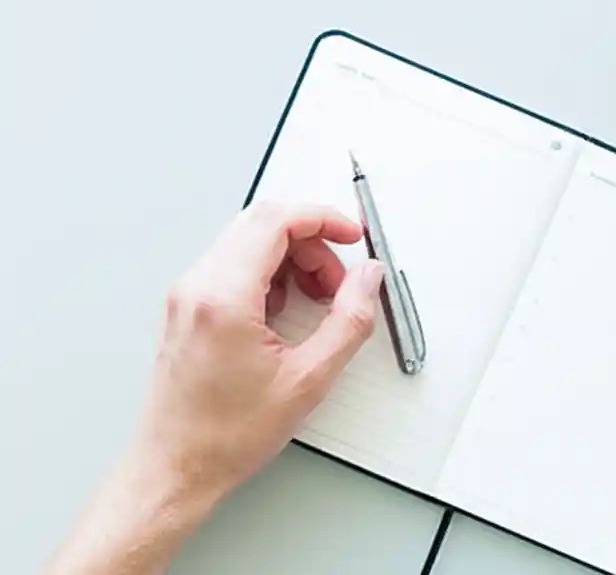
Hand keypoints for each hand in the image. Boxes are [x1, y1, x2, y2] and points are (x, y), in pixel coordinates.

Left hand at [48, 202, 383, 573]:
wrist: (176, 468)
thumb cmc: (226, 435)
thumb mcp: (309, 379)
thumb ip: (349, 320)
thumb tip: (368, 278)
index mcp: (224, 297)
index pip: (276, 222)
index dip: (324, 219)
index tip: (353, 234)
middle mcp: (198, 286)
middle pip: (263, 224)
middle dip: (313, 242)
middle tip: (341, 280)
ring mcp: (188, 295)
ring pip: (249, 242)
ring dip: (292, 259)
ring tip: (318, 301)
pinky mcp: (188, 307)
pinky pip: (234, 266)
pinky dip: (270, 274)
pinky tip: (287, 312)